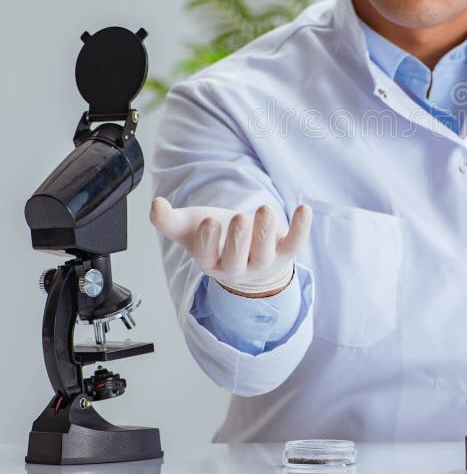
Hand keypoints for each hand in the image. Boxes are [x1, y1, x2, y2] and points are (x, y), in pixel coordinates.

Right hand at [150, 197, 311, 296]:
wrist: (249, 256)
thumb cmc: (219, 239)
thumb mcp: (192, 228)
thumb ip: (170, 221)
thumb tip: (155, 206)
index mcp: (211, 262)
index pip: (207, 257)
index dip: (207, 242)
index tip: (208, 221)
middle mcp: (237, 267)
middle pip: (237, 259)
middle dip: (239, 239)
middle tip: (239, 217)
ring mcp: (263, 262)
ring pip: (264, 253)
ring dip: (266, 231)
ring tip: (265, 209)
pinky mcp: (284, 253)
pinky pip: (294, 244)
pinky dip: (300, 228)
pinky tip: (304, 209)